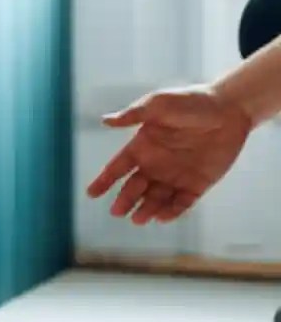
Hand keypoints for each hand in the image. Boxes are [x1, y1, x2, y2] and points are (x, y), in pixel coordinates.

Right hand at [86, 86, 252, 223]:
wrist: (230, 108)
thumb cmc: (192, 102)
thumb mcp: (159, 104)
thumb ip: (133, 114)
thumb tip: (105, 120)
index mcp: (142, 146)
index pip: (117, 167)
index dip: (103, 181)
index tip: (91, 194)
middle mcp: (155, 164)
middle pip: (134, 187)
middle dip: (124, 200)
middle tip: (117, 212)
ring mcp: (176, 175)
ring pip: (155, 198)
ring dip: (146, 209)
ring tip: (139, 219)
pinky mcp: (198, 184)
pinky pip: (182, 202)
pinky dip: (172, 211)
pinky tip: (162, 217)